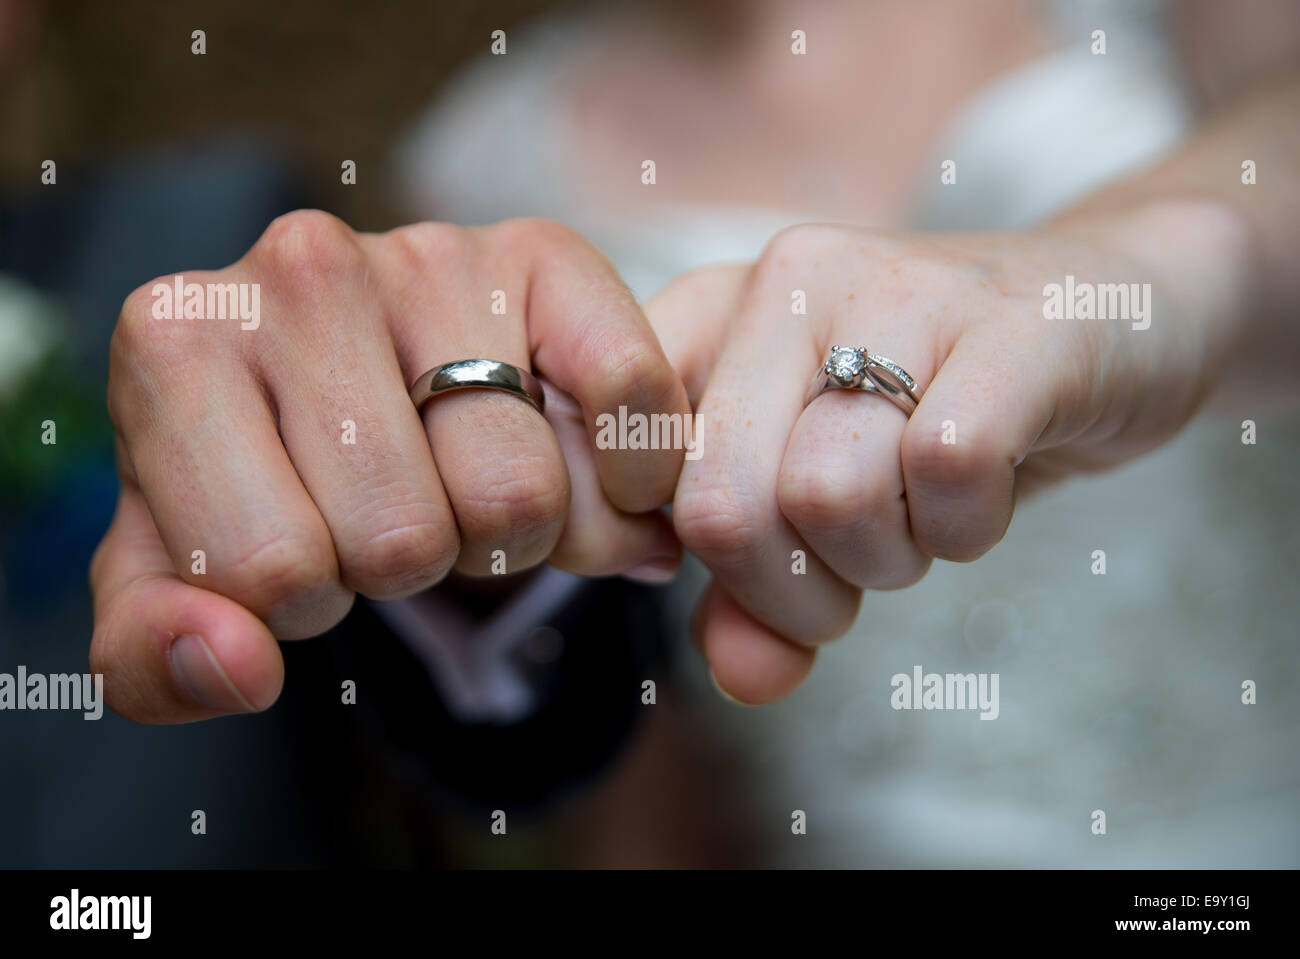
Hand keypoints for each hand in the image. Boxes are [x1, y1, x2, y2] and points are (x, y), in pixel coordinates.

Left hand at [91, 211, 688, 722]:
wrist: (367, 381)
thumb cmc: (268, 480)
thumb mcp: (179, 581)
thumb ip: (158, 654)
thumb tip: (241, 665)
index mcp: (173, 348)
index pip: (276, 574)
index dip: (306, 602)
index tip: (303, 545)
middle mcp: (295, 267)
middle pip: (404, 540)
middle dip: (413, 565)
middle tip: (397, 513)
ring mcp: (427, 252)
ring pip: (514, 491)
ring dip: (511, 533)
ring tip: (468, 480)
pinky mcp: (540, 252)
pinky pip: (623, 393)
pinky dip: (628, 476)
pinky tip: (587, 467)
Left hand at [648, 206, 1241, 703]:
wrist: (1112, 311)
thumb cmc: (938, 412)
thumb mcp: (822, 501)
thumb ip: (757, 595)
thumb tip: (738, 679)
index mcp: (714, 314)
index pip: (628, 466)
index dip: (689, 551)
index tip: (762, 556)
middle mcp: (787, 281)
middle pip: (723, 502)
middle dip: (790, 590)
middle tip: (855, 569)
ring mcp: (897, 290)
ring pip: (829, 494)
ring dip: (886, 558)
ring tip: (925, 516)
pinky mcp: (1010, 328)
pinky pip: (945, 471)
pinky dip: (964, 527)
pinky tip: (985, 494)